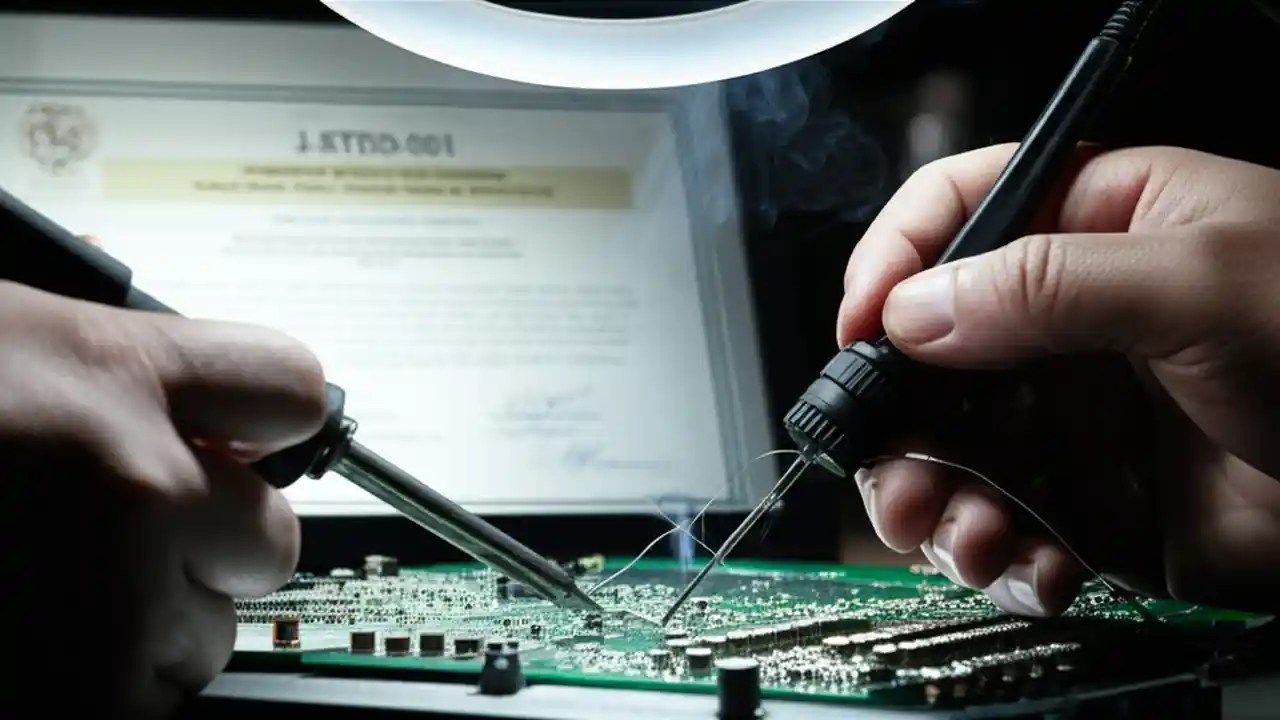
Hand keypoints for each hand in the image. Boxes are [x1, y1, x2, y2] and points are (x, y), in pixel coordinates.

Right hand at [0, 281, 326, 715]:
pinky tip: (36, 635)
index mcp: (111, 370)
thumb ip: (114, 365)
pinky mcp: (80, 694)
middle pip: (273, 537)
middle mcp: (136, 481)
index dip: (273, 423)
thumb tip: (193, 386)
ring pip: (213, 636)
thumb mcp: (9, 340)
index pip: (294, 390)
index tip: (256, 444)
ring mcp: (112, 596)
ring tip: (46, 590)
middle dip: (210, 549)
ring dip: (150, 629)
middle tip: (119, 540)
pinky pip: (148, 703)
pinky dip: (102, 686)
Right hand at [838, 144, 1279, 615]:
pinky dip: (1000, 556)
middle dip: (897, 416)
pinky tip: (1029, 565)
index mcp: (1096, 223)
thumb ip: (1051, 283)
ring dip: (936, 500)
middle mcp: (1069, 318)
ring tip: (960, 533)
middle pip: (930, 347)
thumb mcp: (1204, 282)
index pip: (956, 212)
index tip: (862, 327)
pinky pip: (1006, 521)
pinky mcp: (1089, 493)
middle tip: (892, 467)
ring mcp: (1074, 410)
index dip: (894, 262)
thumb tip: (919, 309)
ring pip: (951, 447)